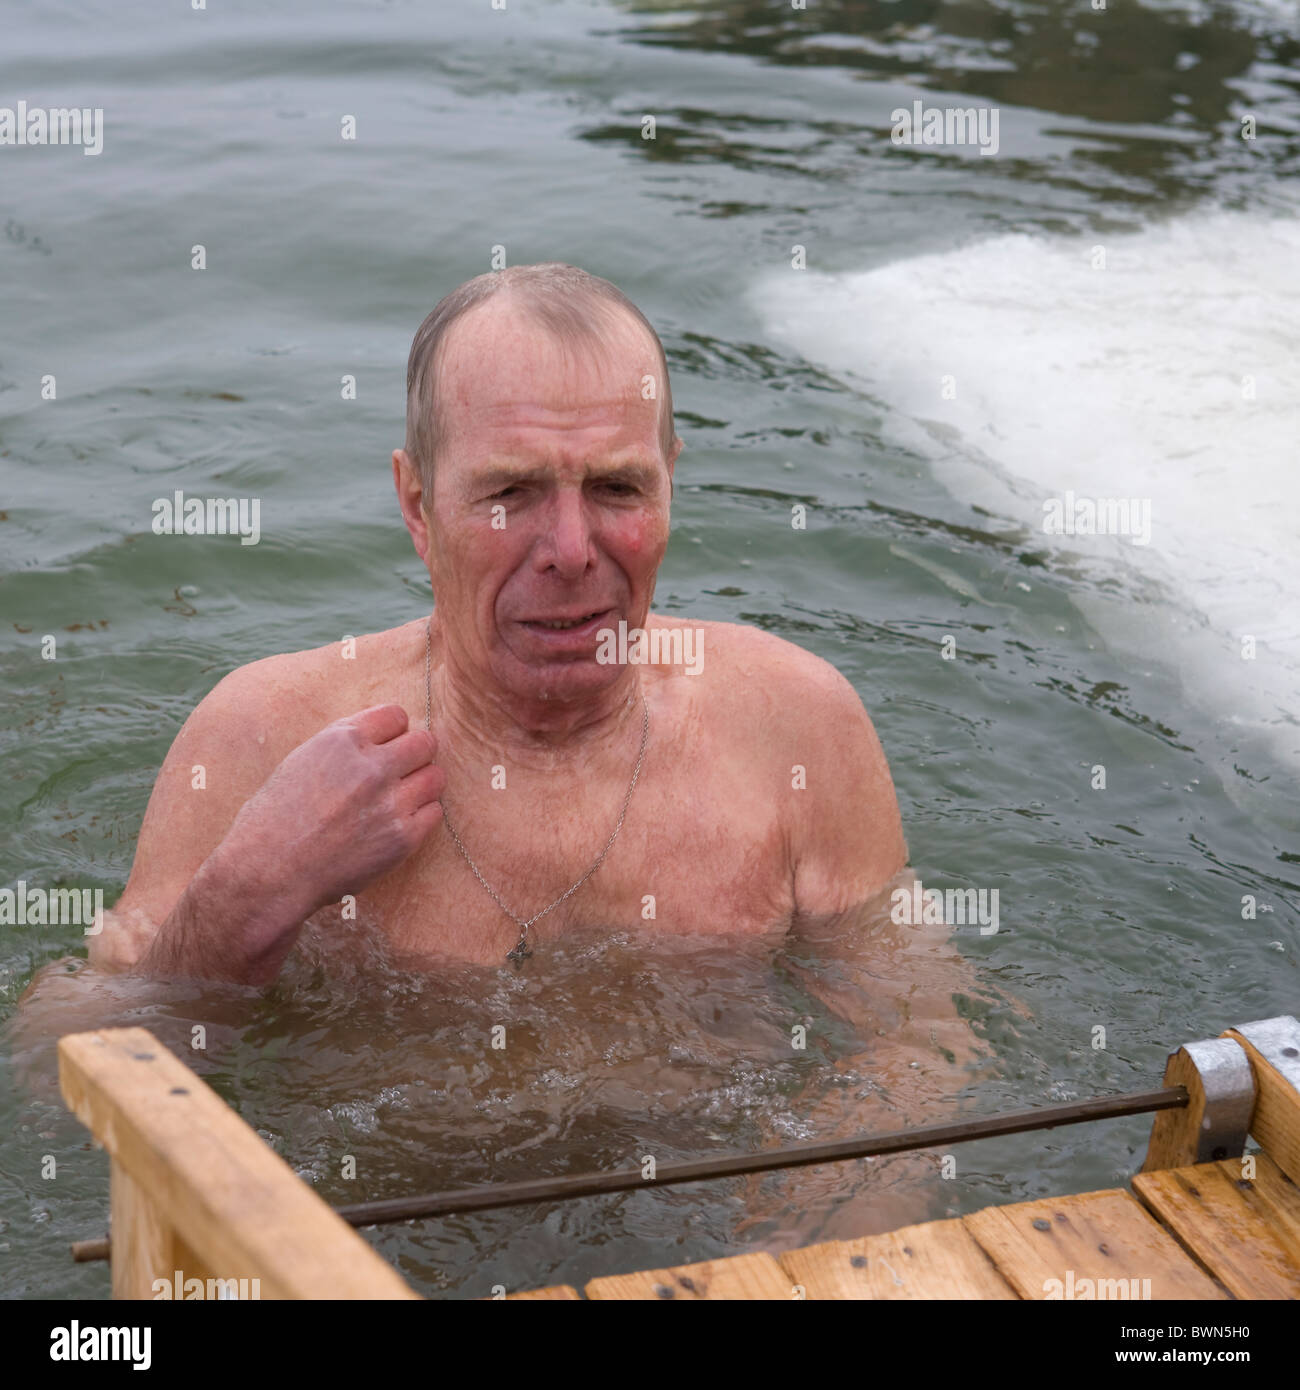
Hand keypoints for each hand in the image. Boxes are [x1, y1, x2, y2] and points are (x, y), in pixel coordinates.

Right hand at [218, 702, 442, 926]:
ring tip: (401, 799)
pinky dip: (421, 817)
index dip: (393, 731)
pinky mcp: (403, 837)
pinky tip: (397, 824)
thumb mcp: (302, 760)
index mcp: (343, 741)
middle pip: (425, 743)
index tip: (388, 745)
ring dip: (422, 785)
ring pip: (436, 777)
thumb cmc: (275, 818)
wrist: (268, 872)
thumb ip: (344, 744)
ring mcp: (391, 803)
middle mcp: (372, 767)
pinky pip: (434, 813)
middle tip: (401, 772)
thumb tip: (380, 736)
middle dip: (415, 755)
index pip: (396, 715)